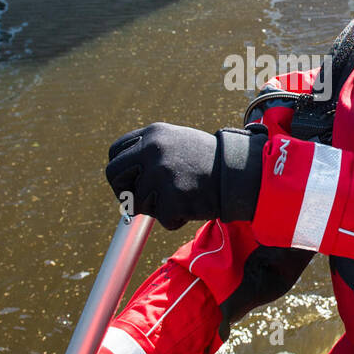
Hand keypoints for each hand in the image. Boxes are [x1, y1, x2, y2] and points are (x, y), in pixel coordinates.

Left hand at [105, 122, 266, 229]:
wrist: (239, 173)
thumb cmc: (209, 161)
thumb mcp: (177, 142)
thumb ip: (150, 152)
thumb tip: (125, 176)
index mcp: (153, 134)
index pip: (115, 152)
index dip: (119, 171)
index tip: (127, 182)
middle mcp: (152, 150)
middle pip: (114, 176)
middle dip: (124, 192)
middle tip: (140, 202)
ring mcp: (161, 174)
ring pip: (139, 202)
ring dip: (157, 207)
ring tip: (182, 197)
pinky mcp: (172, 197)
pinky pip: (162, 218)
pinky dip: (175, 219)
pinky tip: (192, 206)